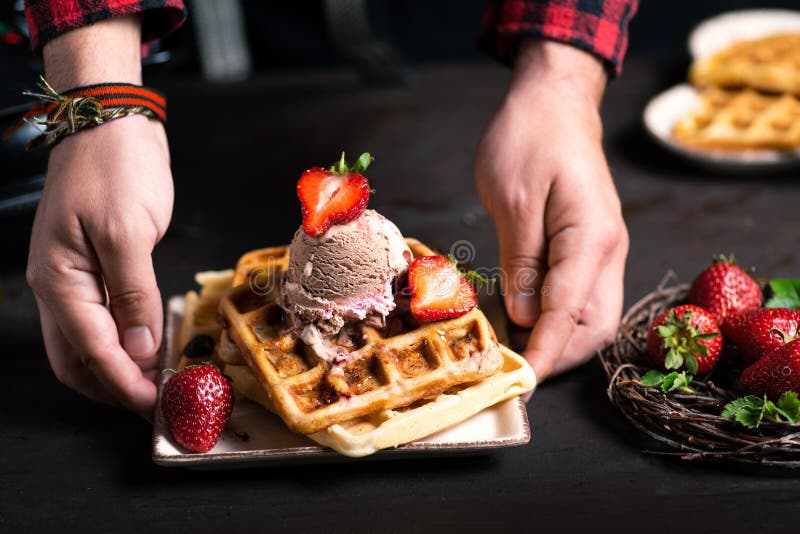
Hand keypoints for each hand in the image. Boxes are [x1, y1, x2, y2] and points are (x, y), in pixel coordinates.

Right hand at [26, 15, 171, 417]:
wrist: (111, 122)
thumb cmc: (115, 167)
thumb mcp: (128, 232)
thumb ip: (133, 295)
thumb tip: (140, 349)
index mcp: (60, 281)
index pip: (92, 351)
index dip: (125, 383)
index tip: (157, 404)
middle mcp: (60, 286)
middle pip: (80, 358)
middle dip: (115, 386)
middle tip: (157, 403)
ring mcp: (76, 277)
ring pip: (89, 342)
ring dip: (120, 367)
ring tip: (157, 381)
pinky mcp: (97, 266)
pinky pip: (104, 316)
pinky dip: (125, 338)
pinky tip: (151, 343)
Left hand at [474, 39, 628, 381]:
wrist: (555, 99)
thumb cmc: (529, 137)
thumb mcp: (512, 199)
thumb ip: (522, 261)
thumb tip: (524, 316)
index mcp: (591, 237)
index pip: (568, 312)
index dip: (543, 352)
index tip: (519, 381)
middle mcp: (608, 249)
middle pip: (594, 325)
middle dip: (557, 354)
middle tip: (511, 367)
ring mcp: (603, 247)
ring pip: (591, 314)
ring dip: (556, 338)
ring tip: (512, 346)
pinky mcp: (590, 244)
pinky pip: (580, 292)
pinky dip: (555, 315)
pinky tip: (522, 316)